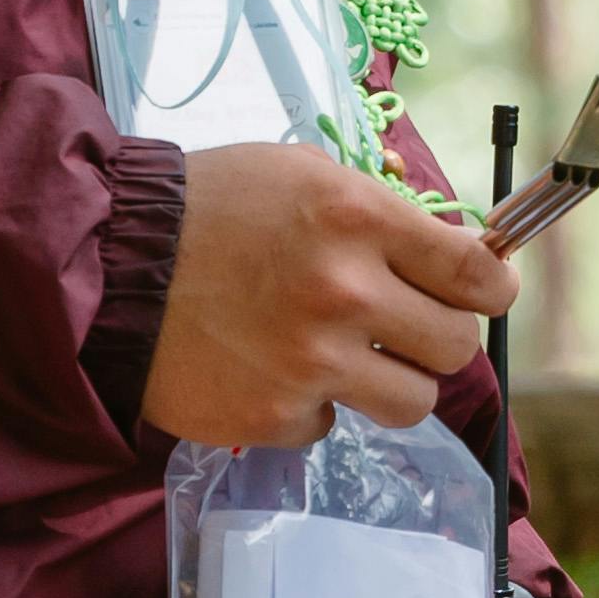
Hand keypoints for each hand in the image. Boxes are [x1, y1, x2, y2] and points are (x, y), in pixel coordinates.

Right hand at [144, 142, 511, 447]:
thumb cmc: (208, 208)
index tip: (485, 294)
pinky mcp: (274, 415)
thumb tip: (453, 252)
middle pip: (457, 346)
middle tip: (402, 325)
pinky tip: (270, 369)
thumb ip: (380, 213)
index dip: (493, 289)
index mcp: (358, 219)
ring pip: (412, 401)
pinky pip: (331, 423)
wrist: (106, 265)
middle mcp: (344, 292)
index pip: (478, 274)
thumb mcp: (301, 174)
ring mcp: (311, 362)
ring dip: (389, 382)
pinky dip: (310, 404)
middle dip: (436, 337)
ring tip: (344, 355)